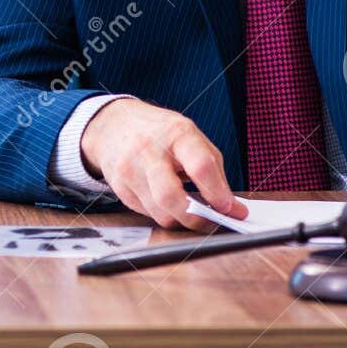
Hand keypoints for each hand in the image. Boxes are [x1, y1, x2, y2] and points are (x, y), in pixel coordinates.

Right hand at [79, 97, 246, 229]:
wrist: (115, 125)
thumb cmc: (161, 133)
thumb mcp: (191, 138)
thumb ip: (212, 170)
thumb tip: (231, 208)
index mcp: (177, 133)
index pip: (200, 167)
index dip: (218, 193)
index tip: (231, 209)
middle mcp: (149, 150)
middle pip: (172, 197)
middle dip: (196, 218)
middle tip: (211, 222)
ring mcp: (130, 170)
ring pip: (160, 213)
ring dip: (181, 219)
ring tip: (191, 212)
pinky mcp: (119, 187)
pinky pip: (147, 213)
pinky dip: (163, 213)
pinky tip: (167, 202)